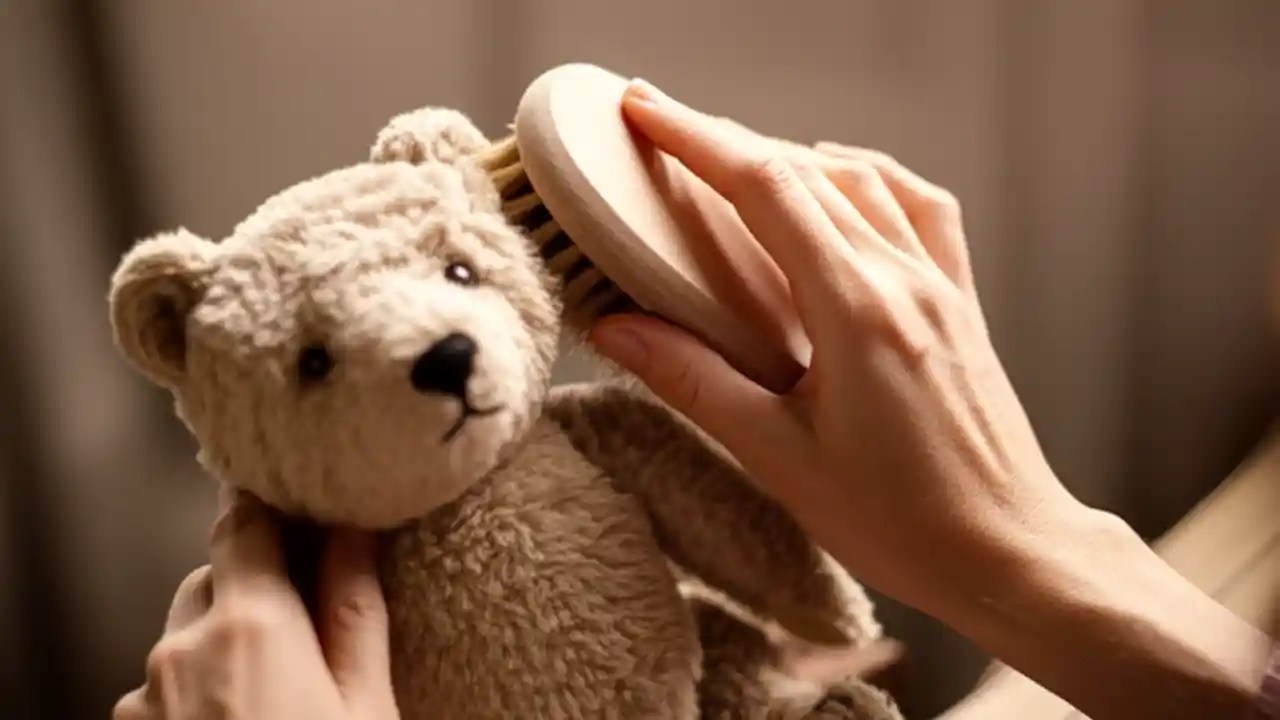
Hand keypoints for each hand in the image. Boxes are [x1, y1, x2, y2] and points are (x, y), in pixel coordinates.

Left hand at [113, 489, 398, 719]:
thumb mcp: (366, 705)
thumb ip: (355, 614)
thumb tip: (354, 531)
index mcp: (250, 624)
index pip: (243, 523)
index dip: (267, 506)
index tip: (291, 500)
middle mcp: (181, 647)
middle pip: (214, 582)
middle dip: (253, 592)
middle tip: (303, 634)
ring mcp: (144, 694)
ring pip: (185, 638)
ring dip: (220, 646)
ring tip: (270, 693)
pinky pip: (161, 688)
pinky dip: (192, 692)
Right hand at [592, 78, 1081, 612]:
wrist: (1008, 552)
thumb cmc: (901, 521)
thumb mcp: (778, 458)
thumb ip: (694, 382)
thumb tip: (617, 328)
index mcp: (857, 311)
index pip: (765, 189)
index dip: (695, 138)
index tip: (641, 109)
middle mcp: (904, 279)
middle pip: (805, 171)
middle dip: (725, 138)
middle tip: (659, 128)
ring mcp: (939, 284)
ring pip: (859, 180)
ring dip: (788, 156)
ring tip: (729, 159)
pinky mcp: (958, 301)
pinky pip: (915, 207)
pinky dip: (865, 178)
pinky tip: (837, 183)